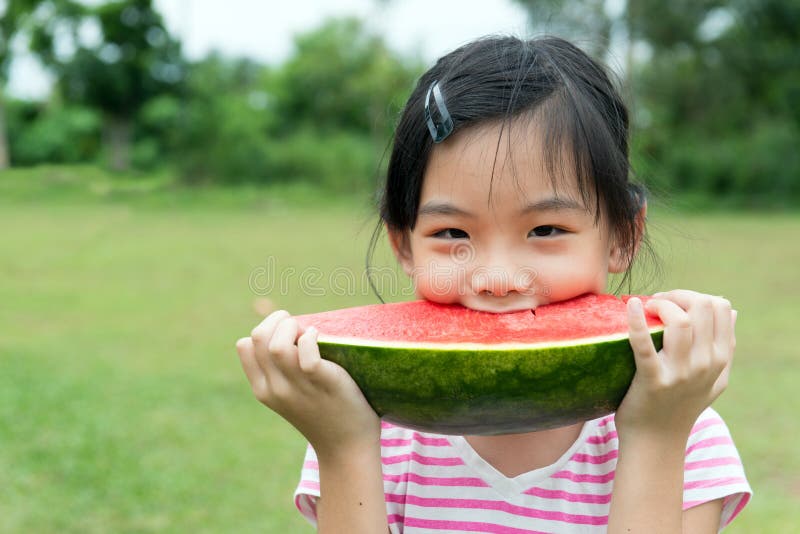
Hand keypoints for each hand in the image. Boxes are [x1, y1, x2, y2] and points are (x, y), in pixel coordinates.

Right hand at [235, 310, 380, 457]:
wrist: (345, 447)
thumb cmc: (323, 414)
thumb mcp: (291, 395)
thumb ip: (282, 372)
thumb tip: (288, 331)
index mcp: (263, 389)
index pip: (244, 345)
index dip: (266, 329)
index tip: (287, 334)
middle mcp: (274, 388)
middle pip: (257, 337)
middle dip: (277, 320)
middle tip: (299, 328)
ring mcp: (296, 387)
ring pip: (276, 344)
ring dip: (292, 326)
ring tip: (308, 332)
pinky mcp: (321, 382)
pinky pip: (306, 352)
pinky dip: (310, 337)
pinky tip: (319, 337)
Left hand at [616, 290, 736, 439]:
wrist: (656, 440)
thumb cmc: (681, 404)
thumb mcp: (714, 379)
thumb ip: (725, 346)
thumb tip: (732, 311)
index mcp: (720, 359)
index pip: (720, 307)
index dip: (694, 296)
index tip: (673, 302)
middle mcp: (706, 364)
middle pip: (703, 307)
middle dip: (678, 295)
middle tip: (657, 302)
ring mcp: (680, 373)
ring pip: (681, 320)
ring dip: (660, 304)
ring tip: (645, 307)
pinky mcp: (652, 380)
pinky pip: (644, 344)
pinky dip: (636, 320)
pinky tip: (630, 305)